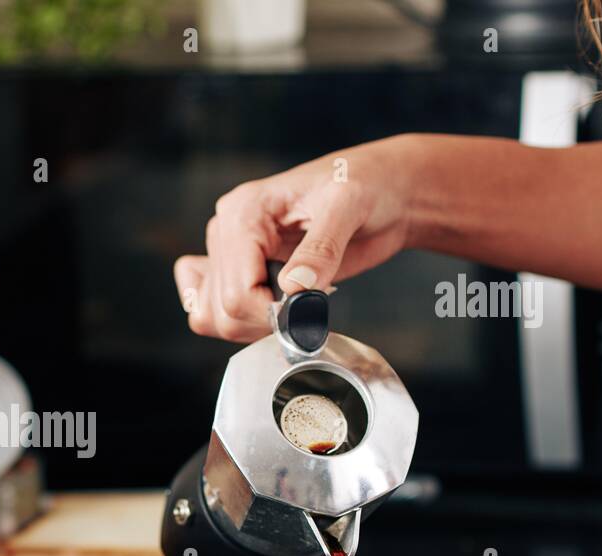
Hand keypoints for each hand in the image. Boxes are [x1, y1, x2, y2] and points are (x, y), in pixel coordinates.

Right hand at [173, 134, 416, 341]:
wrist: (385, 192)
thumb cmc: (367, 184)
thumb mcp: (349, 205)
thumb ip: (321, 248)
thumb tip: (294, 288)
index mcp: (243, 212)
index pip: (237, 290)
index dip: (271, 313)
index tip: (307, 312)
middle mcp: (228, 233)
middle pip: (224, 310)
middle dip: (266, 321)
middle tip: (308, 309)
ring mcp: (233, 255)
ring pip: (216, 317)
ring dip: (256, 326)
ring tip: (296, 306)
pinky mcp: (244, 272)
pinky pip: (216, 310)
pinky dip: (243, 323)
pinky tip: (273, 310)